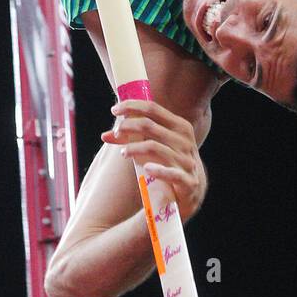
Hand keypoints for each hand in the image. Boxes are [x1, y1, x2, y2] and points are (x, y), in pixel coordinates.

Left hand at [101, 100, 207, 222]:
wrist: (191, 190)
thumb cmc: (169, 162)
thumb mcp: (156, 146)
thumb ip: (134, 138)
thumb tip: (105, 135)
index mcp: (180, 126)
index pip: (153, 108)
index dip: (132, 106)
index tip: (115, 109)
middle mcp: (185, 140)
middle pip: (149, 125)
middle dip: (128, 126)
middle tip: (116, 132)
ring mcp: (187, 161)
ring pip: (154, 147)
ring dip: (134, 148)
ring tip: (123, 152)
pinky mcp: (188, 182)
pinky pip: (171, 174)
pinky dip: (158, 170)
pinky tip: (146, 168)